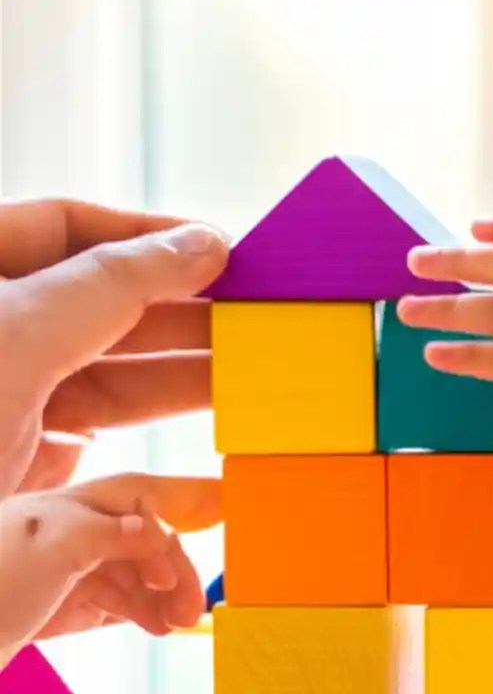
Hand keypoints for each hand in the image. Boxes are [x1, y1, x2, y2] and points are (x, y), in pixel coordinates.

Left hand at [0, 200, 227, 495]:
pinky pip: (106, 438)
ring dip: (184, 374)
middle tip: (255, 313)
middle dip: (180, 308)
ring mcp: (8, 412)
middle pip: (98, 304)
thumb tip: (197, 243)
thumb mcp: (10, 334)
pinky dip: (161, 433)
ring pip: (111, 376)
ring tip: (253, 371)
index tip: (221, 248)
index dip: (144, 233)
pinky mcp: (28, 478)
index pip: (60, 230)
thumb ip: (110, 282)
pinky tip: (209, 428)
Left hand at [0, 474, 220, 660]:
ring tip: (179, 624)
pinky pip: (118, 600)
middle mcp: (71, 531)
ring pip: (135, 573)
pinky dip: (143, 611)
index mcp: (69, 506)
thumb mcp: (54, 548)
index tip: (227, 507)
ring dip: (164, 596)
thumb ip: (111, 532)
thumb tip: (154, 529)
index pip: (141, 496)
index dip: (186, 499)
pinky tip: (157, 626)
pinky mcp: (62, 603)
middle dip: (177, 568)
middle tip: (194, 604)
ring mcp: (67, 568)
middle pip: (145, 539)